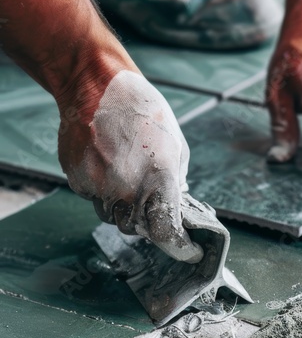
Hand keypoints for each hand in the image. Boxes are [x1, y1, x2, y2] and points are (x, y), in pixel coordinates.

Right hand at [57, 70, 203, 262]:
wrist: (95, 87)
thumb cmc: (141, 110)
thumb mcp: (175, 144)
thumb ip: (177, 180)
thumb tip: (177, 206)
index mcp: (158, 179)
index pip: (166, 233)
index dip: (179, 247)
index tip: (189, 250)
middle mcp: (127, 189)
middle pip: (136, 229)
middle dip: (146, 221)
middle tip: (150, 200)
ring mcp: (99, 186)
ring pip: (112, 216)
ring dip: (122, 206)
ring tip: (125, 174)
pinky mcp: (77, 180)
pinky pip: (93, 198)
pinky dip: (102, 190)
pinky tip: (106, 164)